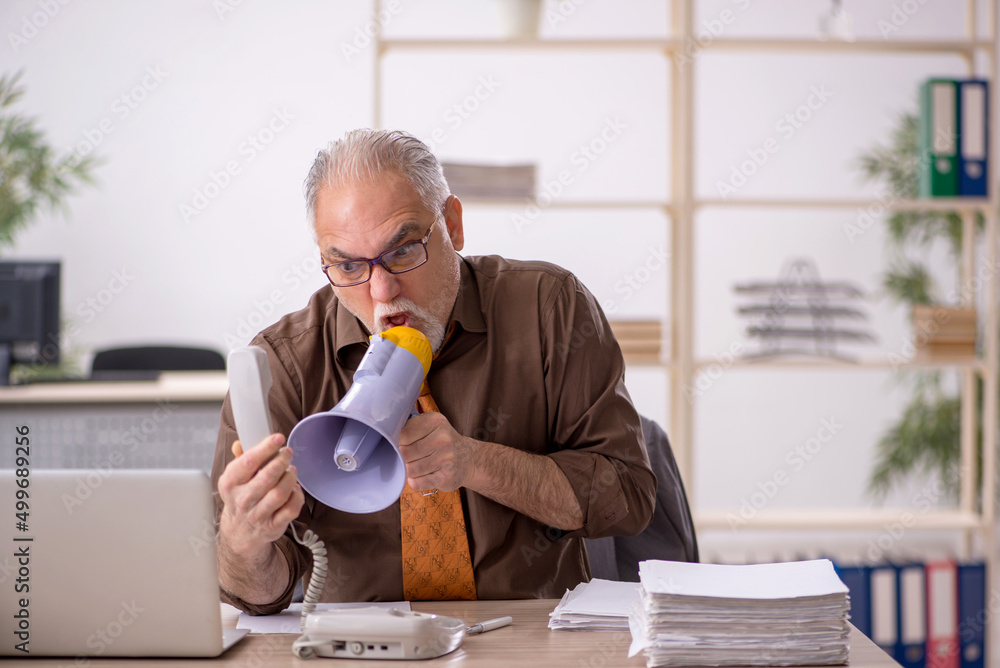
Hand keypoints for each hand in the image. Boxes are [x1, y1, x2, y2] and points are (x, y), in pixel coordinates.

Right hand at [217, 433, 303, 558]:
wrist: (240, 532)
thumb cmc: (241, 498)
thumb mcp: (235, 478)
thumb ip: (240, 458)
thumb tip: (240, 443)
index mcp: (230, 484)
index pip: (248, 462)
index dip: (266, 448)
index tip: (278, 438)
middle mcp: (242, 500)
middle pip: (267, 477)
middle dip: (282, 461)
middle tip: (287, 453)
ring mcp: (258, 515)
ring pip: (280, 493)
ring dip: (290, 478)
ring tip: (291, 471)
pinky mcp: (273, 526)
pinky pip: (291, 508)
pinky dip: (297, 495)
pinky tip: (294, 489)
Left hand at [398, 411, 474, 492]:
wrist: (469, 459)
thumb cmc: (442, 442)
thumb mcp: (431, 425)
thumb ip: (411, 428)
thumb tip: (387, 439)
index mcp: (436, 421)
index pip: (404, 434)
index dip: (397, 442)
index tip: (401, 445)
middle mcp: (443, 439)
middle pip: (406, 453)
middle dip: (403, 458)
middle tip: (408, 457)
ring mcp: (446, 459)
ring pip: (411, 469)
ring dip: (409, 470)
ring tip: (416, 465)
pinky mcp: (446, 477)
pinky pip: (418, 483)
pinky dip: (415, 481)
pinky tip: (420, 476)